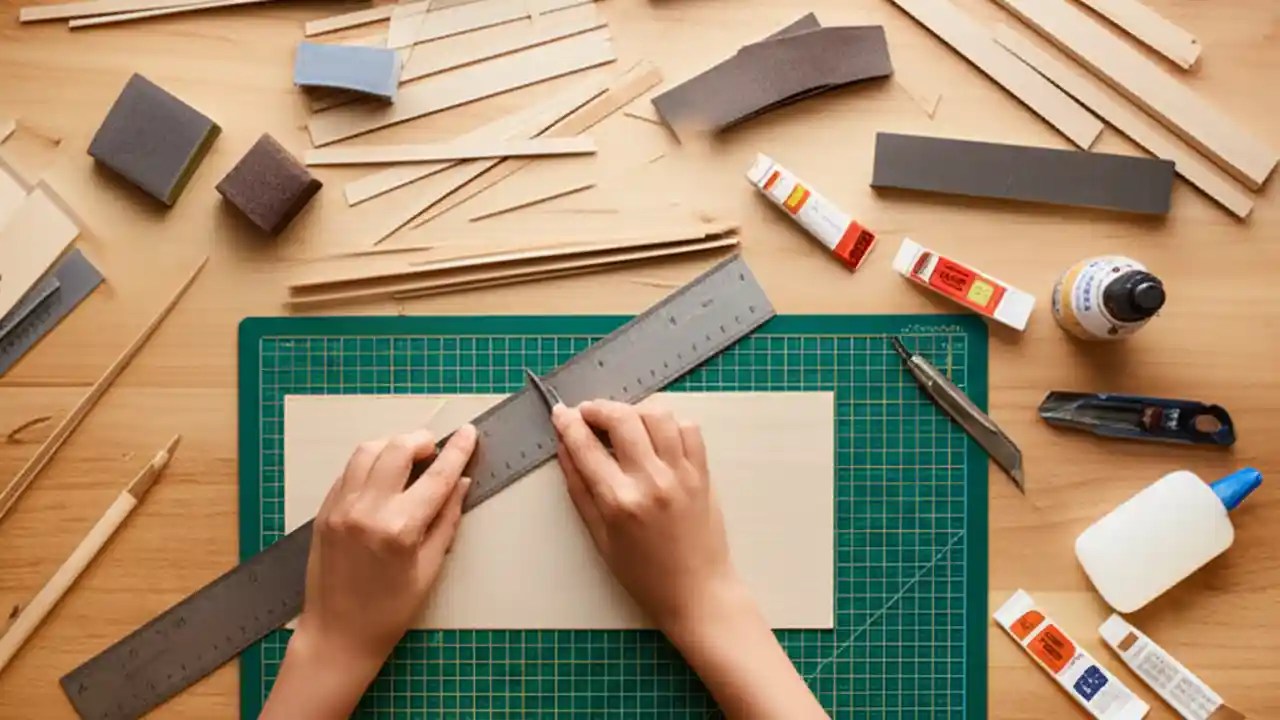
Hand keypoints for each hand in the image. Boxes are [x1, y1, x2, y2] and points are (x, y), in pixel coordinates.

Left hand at [296, 425, 476, 665]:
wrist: (336, 634)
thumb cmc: (389, 611)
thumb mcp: (429, 569)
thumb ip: (446, 520)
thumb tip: (460, 483)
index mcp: (398, 528)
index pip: (436, 476)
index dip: (457, 451)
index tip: (468, 432)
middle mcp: (366, 510)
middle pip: (397, 448)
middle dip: (422, 441)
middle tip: (436, 450)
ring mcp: (340, 507)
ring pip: (367, 451)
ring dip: (393, 446)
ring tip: (409, 459)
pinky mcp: (324, 511)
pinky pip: (348, 471)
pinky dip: (370, 464)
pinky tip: (383, 478)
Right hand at [551, 400, 741, 634]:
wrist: (696, 592)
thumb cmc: (643, 574)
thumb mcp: (599, 537)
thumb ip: (579, 490)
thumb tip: (564, 449)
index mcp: (618, 502)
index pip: (586, 446)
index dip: (568, 423)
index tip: (561, 413)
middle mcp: (650, 482)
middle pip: (622, 419)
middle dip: (599, 407)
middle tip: (589, 413)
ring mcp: (680, 475)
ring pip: (658, 415)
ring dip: (635, 409)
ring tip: (624, 421)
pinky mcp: (702, 474)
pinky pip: (689, 429)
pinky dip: (670, 422)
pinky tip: (657, 433)